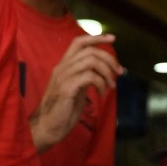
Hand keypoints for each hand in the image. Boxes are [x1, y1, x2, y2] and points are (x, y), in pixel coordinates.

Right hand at [30, 33, 122, 152]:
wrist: (47, 127)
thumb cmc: (62, 111)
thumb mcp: (76, 89)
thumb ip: (85, 77)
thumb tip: (104, 72)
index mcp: (64, 66)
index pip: (79, 42)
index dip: (97, 38)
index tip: (113, 39)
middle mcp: (62, 68)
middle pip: (90, 51)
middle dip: (109, 59)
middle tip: (119, 73)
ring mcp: (63, 77)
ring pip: (91, 61)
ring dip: (106, 72)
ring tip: (110, 86)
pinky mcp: (66, 88)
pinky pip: (89, 76)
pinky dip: (100, 83)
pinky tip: (101, 94)